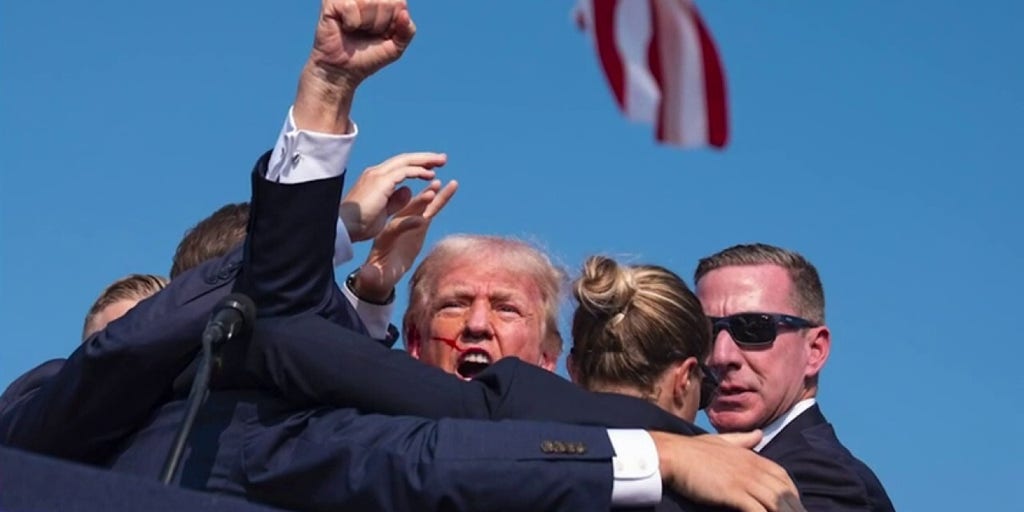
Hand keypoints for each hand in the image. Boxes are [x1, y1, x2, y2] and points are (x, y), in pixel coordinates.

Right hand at [294, 0, 416, 132]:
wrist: (343, 70)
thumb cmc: (369, 56)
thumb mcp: (396, 47)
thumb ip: (407, 31)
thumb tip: (404, 14)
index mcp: (383, 1)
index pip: (399, 2)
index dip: (393, 23)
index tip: (383, 33)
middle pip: (386, 2)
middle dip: (380, 24)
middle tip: (368, 33)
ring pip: (369, 2)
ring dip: (366, 24)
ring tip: (357, 30)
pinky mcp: (331, 1)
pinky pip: (350, 6)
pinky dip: (351, 23)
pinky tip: (345, 27)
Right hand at [339, 152, 446, 242]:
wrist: (345, 229)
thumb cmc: (359, 225)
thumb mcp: (382, 211)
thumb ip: (394, 201)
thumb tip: (407, 191)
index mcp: (374, 180)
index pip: (398, 166)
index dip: (416, 165)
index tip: (431, 167)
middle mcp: (375, 173)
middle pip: (404, 159)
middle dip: (424, 158)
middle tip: (442, 158)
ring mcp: (378, 176)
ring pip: (406, 161)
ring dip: (425, 160)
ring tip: (442, 161)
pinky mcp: (381, 182)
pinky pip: (405, 171)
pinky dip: (419, 172)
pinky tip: (431, 176)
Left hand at [353, 179, 457, 301]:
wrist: (379, 271)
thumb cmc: (376, 274)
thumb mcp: (372, 276)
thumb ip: (371, 275)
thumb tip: (365, 277)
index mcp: (385, 237)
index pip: (397, 227)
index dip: (408, 223)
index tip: (420, 221)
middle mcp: (397, 226)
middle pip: (410, 210)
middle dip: (422, 199)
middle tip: (434, 188)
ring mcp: (409, 223)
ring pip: (421, 205)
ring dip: (431, 193)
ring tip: (441, 183)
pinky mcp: (419, 225)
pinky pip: (430, 209)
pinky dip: (438, 198)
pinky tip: (446, 187)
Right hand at [650, 431, 804, 511]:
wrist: (672, 454)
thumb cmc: (691, 450)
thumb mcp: (720, 441)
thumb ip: (741, 439)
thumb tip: (758, 433)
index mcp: (750, 456)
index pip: (782, 475)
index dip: (791, 491)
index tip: (793, 504)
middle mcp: (752, 467)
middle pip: (784, 491)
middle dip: (793, 507)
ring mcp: (744, 480)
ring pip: (776, 502)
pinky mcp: (734, 493)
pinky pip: (758, 510)